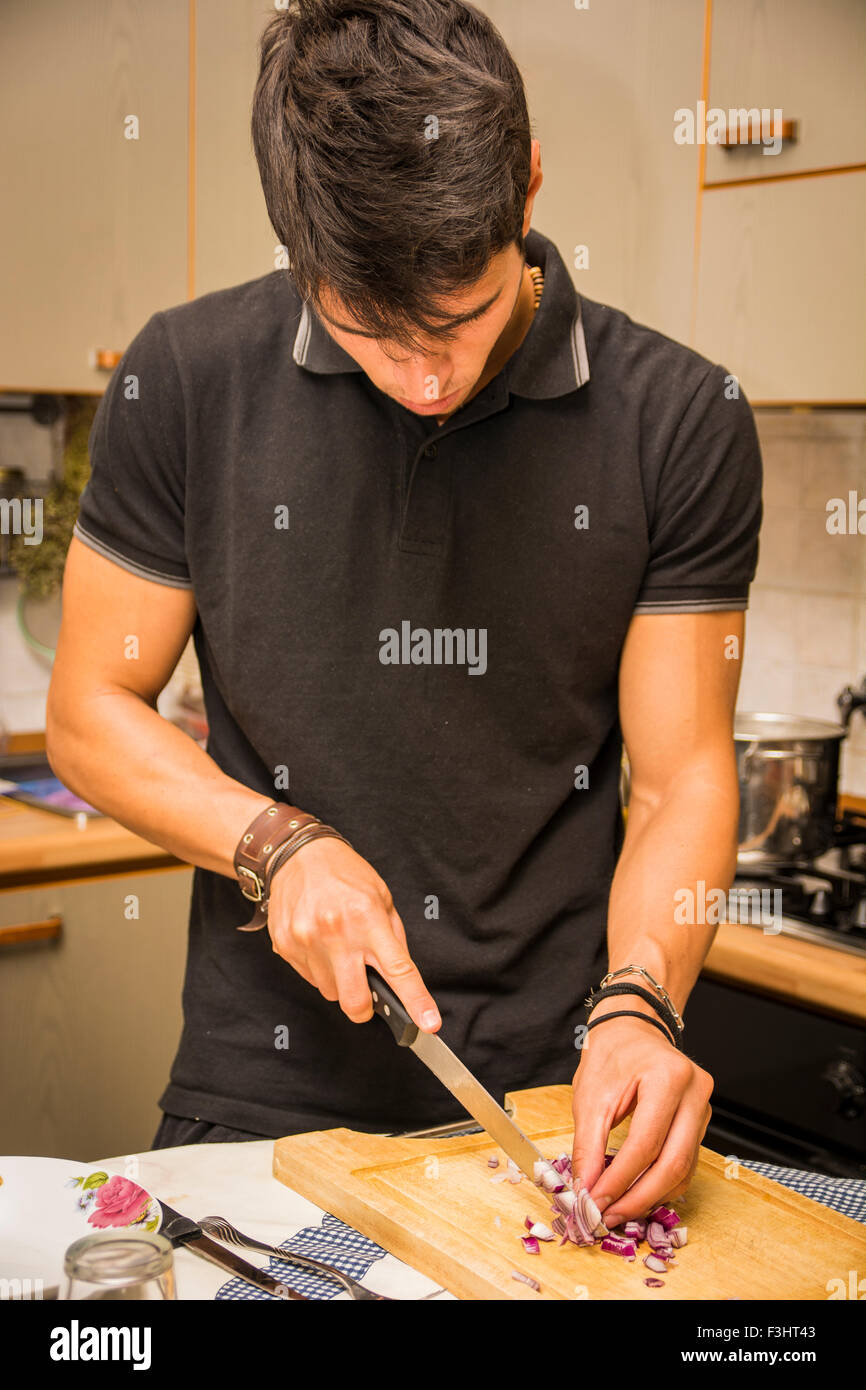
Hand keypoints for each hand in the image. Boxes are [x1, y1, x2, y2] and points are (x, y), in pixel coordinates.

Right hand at [266, 836, 440, 1032]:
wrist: (298, 854)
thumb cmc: (344, 873)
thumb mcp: (381, 897)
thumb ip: (393, 937)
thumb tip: (401, 976)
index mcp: (367, 918)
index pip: (397, 970)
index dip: (415, 1001)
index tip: (428, 1023)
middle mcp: (336, 933)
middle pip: (355, 1001)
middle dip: (365, 1008)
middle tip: (368, 995)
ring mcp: (307, 942)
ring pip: (330, 993)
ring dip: (340, 982)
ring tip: (338, 950)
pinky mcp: (286, 946)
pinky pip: (310, 979)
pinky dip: (320, 970)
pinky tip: (320, 944)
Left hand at [571, 1001, 712, 1227]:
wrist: (633, 1028)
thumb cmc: (611, 1054)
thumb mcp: (590, 1096)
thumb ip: (588, 1146)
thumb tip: (586, 1190)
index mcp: (668, 1077)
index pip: (646, 1143)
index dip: (620, 1180)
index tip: (595, 1202)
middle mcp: (695, 1092)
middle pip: (674, 1162)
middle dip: (639, 1197)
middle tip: (609, 1216)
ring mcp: (703, 1108)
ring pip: (684, 1168)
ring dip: (651, 1196)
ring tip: (619, 1210)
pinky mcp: (701, 1121)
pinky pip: (686, 1163)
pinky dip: (662, 1184)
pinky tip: (637, 1194)